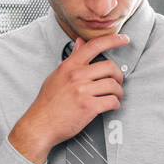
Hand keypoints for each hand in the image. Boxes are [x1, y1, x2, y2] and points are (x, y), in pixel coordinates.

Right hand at [7, 33, 127, 163]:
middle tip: (117, 82)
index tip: (124, 39)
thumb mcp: (56, 76)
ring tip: (114, 96)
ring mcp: (82, 91)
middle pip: (110, 67)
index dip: (113, 39)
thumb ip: (71, 60)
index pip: (94, 46)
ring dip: (118, 92)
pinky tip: (110, 106)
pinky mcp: (88, 106)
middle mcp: (76, 76)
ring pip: (113, 85)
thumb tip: (80, 43)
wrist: (39, 125)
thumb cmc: (47, 104)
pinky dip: (115, 104)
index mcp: (69, 66)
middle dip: (118, 76)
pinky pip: (112, 101)